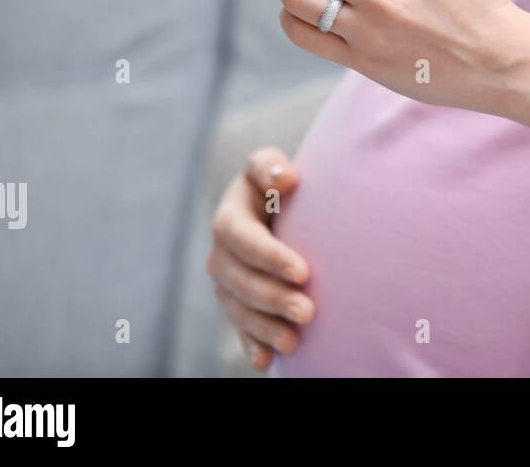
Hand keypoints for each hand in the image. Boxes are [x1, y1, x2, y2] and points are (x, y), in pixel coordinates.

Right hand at [207, 148, 312, 370]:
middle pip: (241, 280)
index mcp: (229, 217)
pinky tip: (265, 362)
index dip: (270, 257)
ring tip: (294, 341)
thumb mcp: (269, 167)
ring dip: (265, 327)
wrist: (275, 206)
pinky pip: (239, 328)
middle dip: (273, 298)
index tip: (303, 272)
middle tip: (308, 311)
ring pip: (239, 309)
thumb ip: (269, 166)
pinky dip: (252, 345)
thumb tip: (284, 178)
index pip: (243, 239)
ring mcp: (227, 281)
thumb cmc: (278, 182)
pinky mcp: (235, 303)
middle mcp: (221, 253)